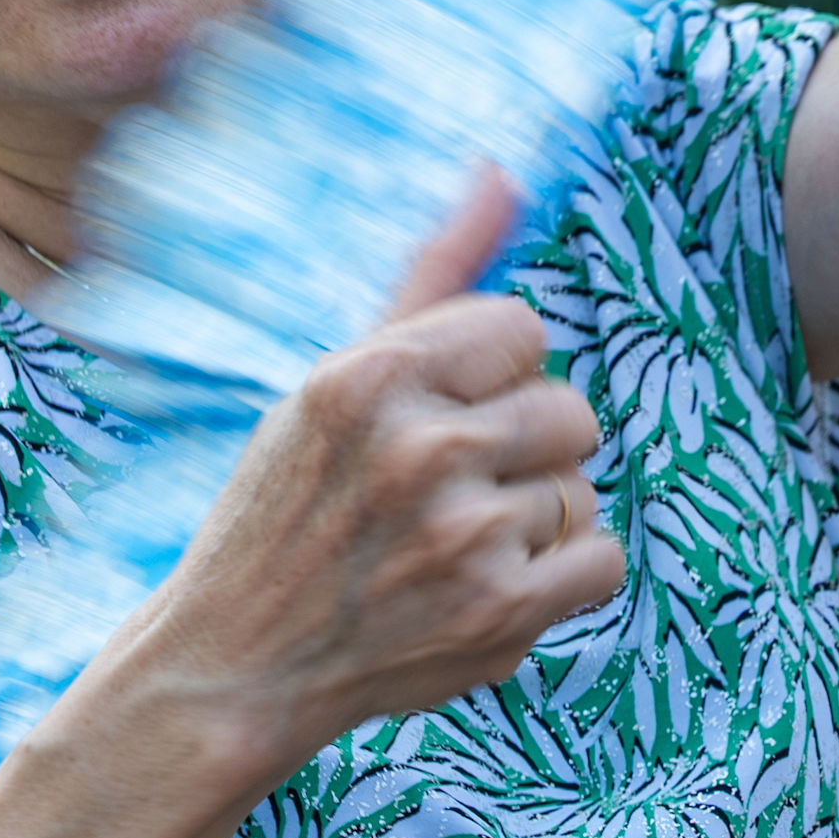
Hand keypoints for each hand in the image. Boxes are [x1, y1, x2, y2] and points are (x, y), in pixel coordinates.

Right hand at [129, 171, 625, 777]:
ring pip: (583, 490)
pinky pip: (604, 560)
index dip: (494, 377)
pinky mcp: (500, 614)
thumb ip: (432, 275)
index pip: (525, 328)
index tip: (441, 418)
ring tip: (448, 549)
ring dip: (534, 522)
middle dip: (521, 451)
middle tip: (442, 494)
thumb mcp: (337, 379)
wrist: (235, 666)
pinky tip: (490, 587)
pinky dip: (563, 579)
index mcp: (372, 376)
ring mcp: (464, 536)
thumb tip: (502, 171)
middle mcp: (419, 448)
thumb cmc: (290, 510)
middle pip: (570, 409)